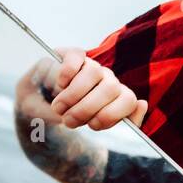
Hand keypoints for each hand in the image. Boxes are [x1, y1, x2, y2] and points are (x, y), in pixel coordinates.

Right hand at [18, 48, 147, 130]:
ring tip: (58, 108)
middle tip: (68, 121)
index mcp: (116, 98)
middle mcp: (107, 80)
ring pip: (93, 73)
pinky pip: (77, 57)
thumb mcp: (91, 127)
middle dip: (87, 109)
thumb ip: (122, 122)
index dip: (112, 114)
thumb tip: (143, 103)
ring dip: (73, 95)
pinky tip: (59, 85)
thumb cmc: (69, 118)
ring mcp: (91, 66)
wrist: (39, 107)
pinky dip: (67, 73)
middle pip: (110, 89)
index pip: (129, 100)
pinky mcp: (74, 55)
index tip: (93, 125)